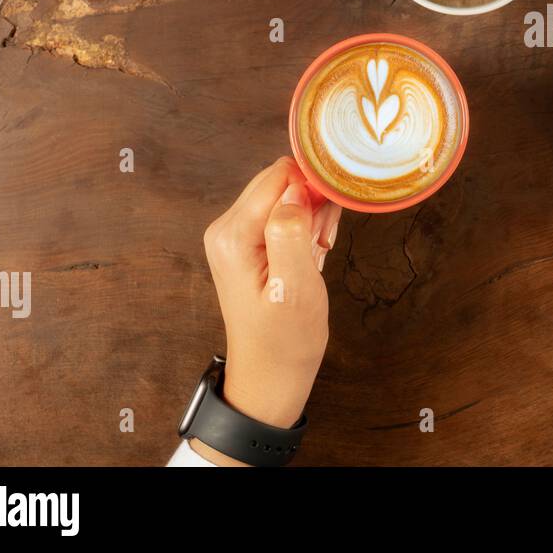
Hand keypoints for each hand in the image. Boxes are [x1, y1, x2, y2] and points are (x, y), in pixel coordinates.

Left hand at [196, 157, 341, 464]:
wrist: (270, 376)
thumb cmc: (285, 340)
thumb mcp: (296, 287)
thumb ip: (291, 231)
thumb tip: (296, 188)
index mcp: (233, 235)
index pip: (279, 175)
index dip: (313, 190)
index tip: (325, 227)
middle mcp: (226, 228)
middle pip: (281, 180)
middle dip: (313, 202)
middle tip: (323, 243)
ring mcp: (235, 235)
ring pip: (286, 195)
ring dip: (312, 216)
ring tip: (317, 253)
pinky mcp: (247, 243)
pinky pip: (283, 213)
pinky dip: (305, 226)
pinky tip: (311, 253)